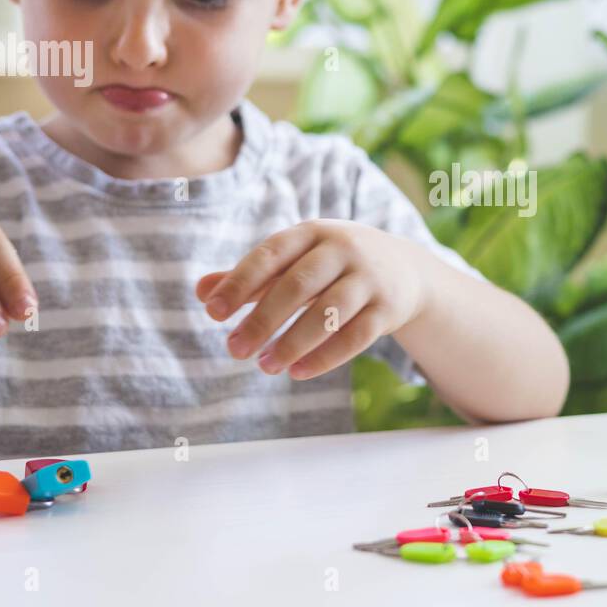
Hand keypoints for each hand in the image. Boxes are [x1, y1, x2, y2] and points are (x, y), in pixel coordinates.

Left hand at [196, 220, 431, 379]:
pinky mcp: (388, 308)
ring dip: (294, 342)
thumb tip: (201, 291)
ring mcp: (369, 278)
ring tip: (265, 366)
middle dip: (263, 319)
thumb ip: (252, 276)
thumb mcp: (296, 261)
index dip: (240, 282)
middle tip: (234, 350)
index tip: (213, 311)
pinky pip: (357, 336)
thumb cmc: (334, 265)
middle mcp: (343, 249)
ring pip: (329, 313)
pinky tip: (298, 373)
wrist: (405, 269)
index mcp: (312, 233)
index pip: (271, 254)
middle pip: (298, 285)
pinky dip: (327, 357)